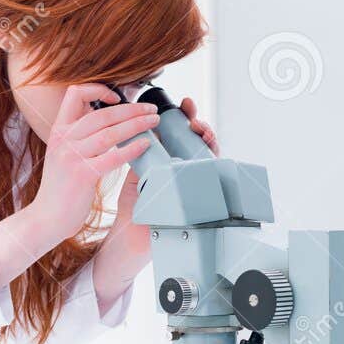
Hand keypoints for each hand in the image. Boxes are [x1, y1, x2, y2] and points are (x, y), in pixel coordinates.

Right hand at [0, 85, 157, 286]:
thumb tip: (107, 122)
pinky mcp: (82, 175)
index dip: (97, 89)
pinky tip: (145, 145)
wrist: (47, 217)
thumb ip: (79, 137)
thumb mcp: (63, 154)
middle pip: (102, 113)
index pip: (74, 93)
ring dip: (136, 125)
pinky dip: (132, 148)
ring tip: (154, 123)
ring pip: (110, 132)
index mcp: (59, 130)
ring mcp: (71, 156)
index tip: (116, 97)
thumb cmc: (61, 188)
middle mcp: (63, 139)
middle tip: (151, 111)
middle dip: (131, 109)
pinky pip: (112, 156)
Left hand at [92, 96, 216, 311]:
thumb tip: (140, 123)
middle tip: (193, 116)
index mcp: (170, 162)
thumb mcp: (136, 173)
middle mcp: (185, 172)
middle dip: (200, 124)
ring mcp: (194, 186)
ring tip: (200, 130)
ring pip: (211, 157)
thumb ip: (142, 151)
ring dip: (209, 140)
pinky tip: (208, 152)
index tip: (184, 103)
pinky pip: (214, 181)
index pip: (183, 135)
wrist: (130, 239)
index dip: (186, 117)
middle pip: (200, 142)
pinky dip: (214, 165)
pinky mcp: (200, 201)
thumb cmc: (133, 209)